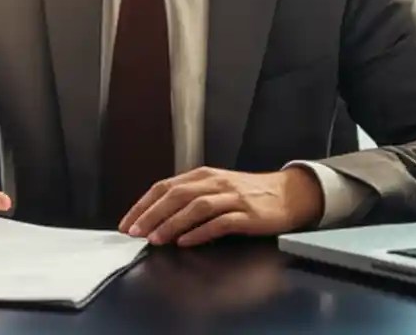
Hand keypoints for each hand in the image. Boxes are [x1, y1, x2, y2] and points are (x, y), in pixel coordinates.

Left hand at [117, 167, 322, 246]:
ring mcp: (232, 198)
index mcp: (202, 175)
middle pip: (176, 195)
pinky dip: (200, 232)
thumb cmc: (247, 194)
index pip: (164, 187)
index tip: (127, 222)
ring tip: (155, 238)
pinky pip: (220, 223)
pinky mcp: (248, 215)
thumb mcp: (215, 188)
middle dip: (151, 214)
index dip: (143, 205)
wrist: (288, 194)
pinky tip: (186, 241)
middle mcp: (214, 183)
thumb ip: (188, 198)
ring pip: (195, 207)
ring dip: (172, 223)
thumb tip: (156, 217)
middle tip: (134, 231)